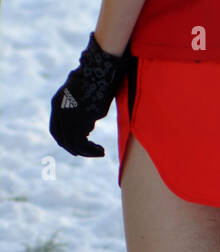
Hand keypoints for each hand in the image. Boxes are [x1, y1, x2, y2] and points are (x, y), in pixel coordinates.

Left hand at [50, 33, 127, 157]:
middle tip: (92, 152)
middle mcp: (59, 111)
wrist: (99, 69)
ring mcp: (70, 115)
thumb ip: (79, 111)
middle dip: (76, 150)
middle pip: (62, 139)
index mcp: (56, 103)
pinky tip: (101, 150)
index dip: (65, 142)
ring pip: (72, 143)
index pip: (55, 130)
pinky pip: (82, 142)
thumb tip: (86, 128)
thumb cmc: (95, 79)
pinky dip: (91, 150)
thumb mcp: (82, 95)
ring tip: (100, 152)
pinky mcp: (82, 118)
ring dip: (87, 152)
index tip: (79, 148)